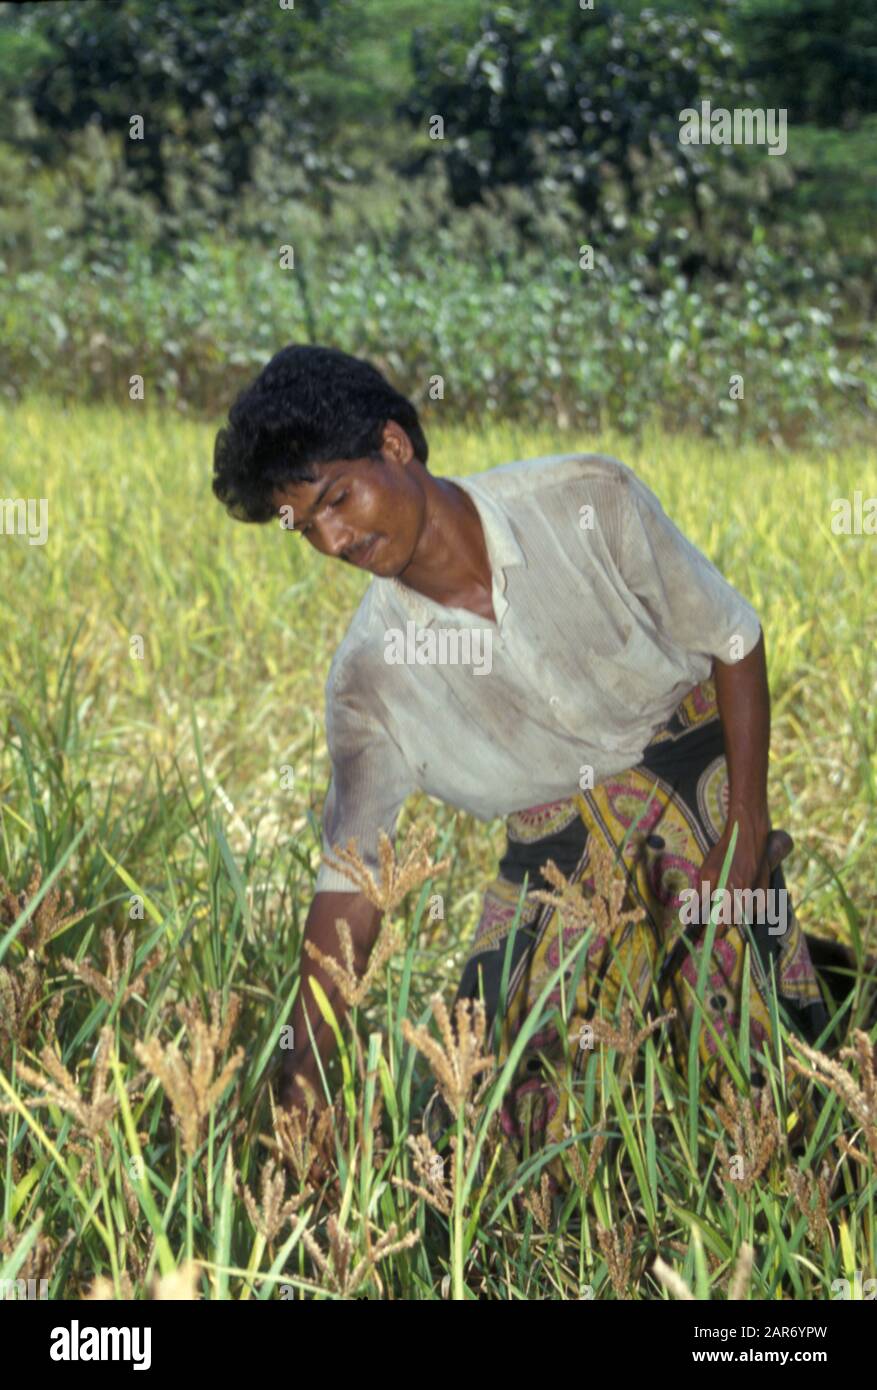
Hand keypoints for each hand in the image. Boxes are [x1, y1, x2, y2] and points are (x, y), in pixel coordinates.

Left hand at [696, 812, 769, 937]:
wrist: (748, 838)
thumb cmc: (724, 853)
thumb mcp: (707, 873)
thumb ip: (702, 895)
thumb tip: (693, 913)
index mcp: (729, 897)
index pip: (719, 927)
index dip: (710, 932)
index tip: (703, 934)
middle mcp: (745, 901)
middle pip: (731, 922)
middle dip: (721, 921)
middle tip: (712, 915)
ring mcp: (757, 898)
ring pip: (743, 917)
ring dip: (734, 914)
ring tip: (726, 901)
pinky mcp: (766, 893)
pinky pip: (755, 909)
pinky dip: (747, 907)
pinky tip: (740, 897)